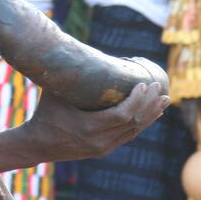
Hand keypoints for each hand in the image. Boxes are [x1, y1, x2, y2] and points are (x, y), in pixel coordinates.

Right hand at [18, 82, 168, 161]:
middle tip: (160, 88)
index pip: (122, 115)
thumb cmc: (45, 113)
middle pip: (133, 122)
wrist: (36, 145)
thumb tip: (80, 49)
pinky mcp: (103, 150)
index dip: (137, 100)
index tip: (145, 84)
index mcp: (88, 127)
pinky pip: (127, 136)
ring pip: (133, 131)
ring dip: (150, 115)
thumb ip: (69, 75)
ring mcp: (102, 148)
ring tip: (163, 100)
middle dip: (149, 104)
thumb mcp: (55, 92)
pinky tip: (151, 115)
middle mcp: (99, 141)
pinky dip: (140, 124)